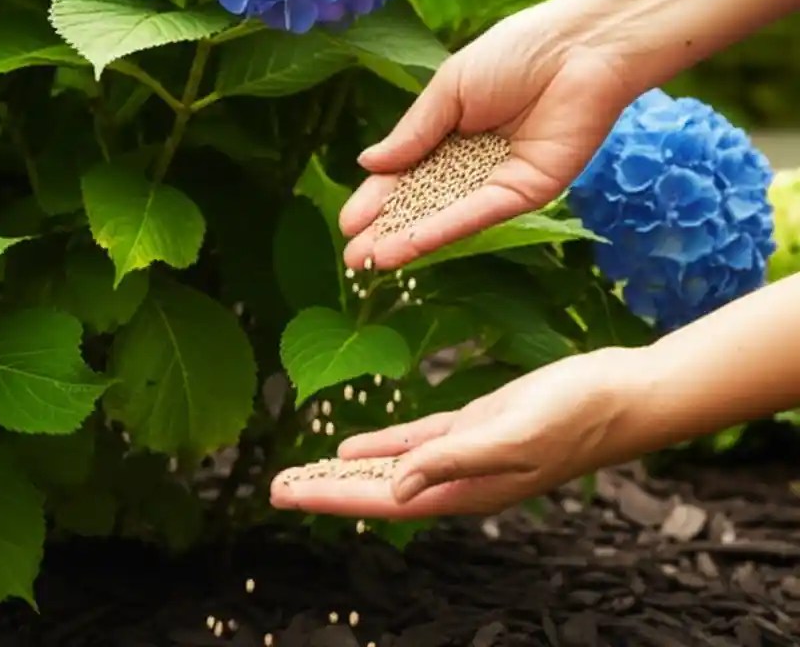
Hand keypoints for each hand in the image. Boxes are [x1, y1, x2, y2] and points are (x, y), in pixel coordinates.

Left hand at [270, 348, 649, 518]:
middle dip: (326, 488)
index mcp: (462, 491)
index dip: (331, 497)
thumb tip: (395, 490)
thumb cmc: (574, 416)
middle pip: (375, 489)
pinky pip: (415, 441)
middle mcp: (457, 480)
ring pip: (390, 467)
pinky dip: (382, 443)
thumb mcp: (509, 437)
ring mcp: (465, 454)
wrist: (619, 394)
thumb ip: (451, 462)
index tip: (286, 494)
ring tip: (302, 470)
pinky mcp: (474, 426)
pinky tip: (352, 443)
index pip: (380, 500)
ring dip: (346, 468)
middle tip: (276, 487)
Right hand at [339, 4, 637, 270]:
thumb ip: (413, 132)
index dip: (377, 198)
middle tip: (352, 258)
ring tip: (370, 261)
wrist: (578, 48)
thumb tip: (369, 163)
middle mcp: (471, 164)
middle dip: (386, 230)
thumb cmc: (516, 53)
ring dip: (408, 241)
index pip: (405, 173)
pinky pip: (477, 214)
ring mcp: (497, 181)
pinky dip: (442, 230)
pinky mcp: (524, 192)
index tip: (348, 221)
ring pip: (444, 216)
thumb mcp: (448, 90)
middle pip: (421, 203)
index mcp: (449, 133)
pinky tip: (410, 245)